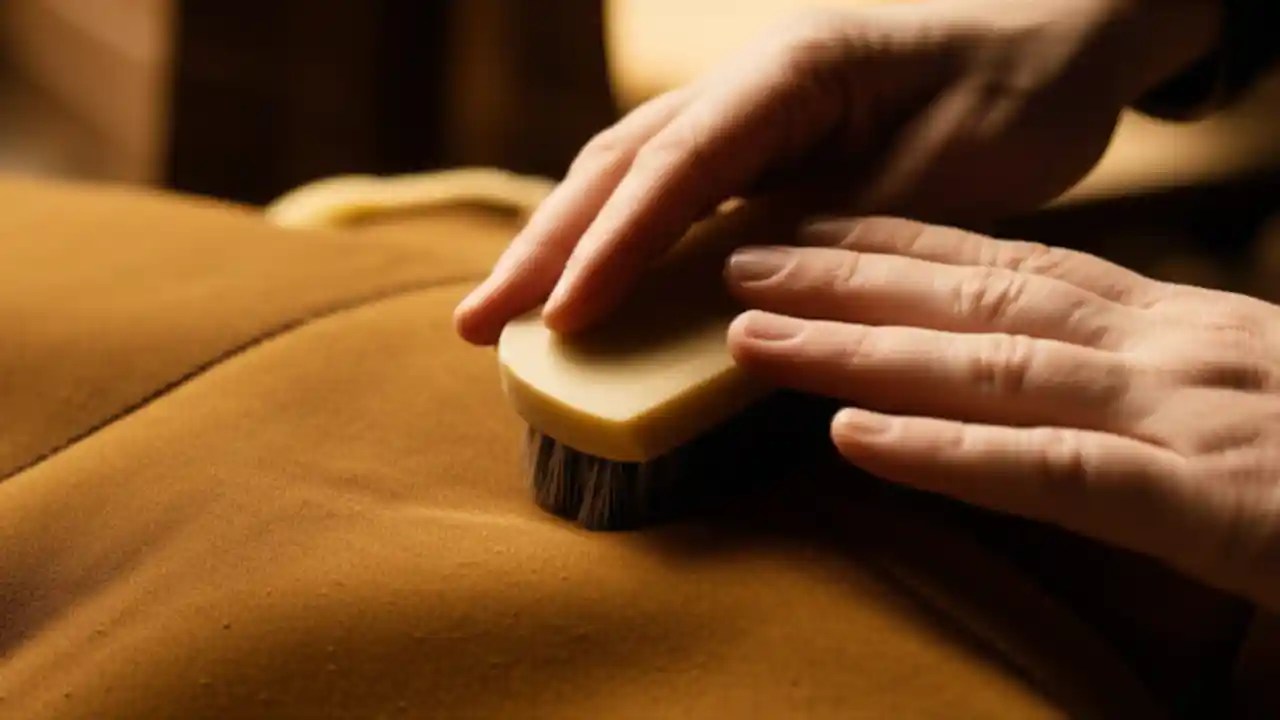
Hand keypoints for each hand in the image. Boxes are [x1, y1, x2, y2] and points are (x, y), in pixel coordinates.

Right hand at [454, 0, 1219, 343]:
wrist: (1055, 38)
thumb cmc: (1019, 91)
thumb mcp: (946, 167)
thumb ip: (838, 219)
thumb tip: (738, 284)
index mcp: (791, 75)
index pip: (676, 167)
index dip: (612, 245)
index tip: (560, 316)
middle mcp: (748, 83)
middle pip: (619, 163)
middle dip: (545, 246)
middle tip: (477, 323)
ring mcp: (745, 110)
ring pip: (626, 173)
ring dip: (561, 242)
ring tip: (504, 312)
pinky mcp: (757, 143)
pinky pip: (664, 190)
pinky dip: (612, 238)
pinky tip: (579, 280)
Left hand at [724, 216, 1279, 609]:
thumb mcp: (1233, 408)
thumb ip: (1129, 400)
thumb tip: (1028, 400)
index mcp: (1176, 329)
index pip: (1017, 270)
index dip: (903, 248)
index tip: (809, 236)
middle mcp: (1172, 352)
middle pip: (981, 300)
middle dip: (850, 280)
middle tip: (740, 264)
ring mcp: (1192, 419)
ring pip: (996, 367)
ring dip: (863, 348)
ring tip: (751, 336)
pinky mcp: (1218, 505)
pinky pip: (1058, 471)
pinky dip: (951, 451)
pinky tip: (854, 435)